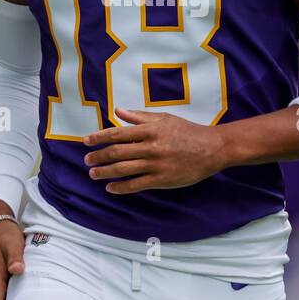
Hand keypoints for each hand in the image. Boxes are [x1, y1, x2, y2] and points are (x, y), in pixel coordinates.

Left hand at [82, 108, 226, 194]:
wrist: (212, 148)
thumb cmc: (187, 131)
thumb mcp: (164, 119)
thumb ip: (140, 116)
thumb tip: (118, 111)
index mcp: (150, 130)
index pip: (117, 133)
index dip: (99, 137)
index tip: (86, 141)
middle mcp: (150, 147)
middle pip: (117, 152)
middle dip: (98, 156)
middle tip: (86, 160)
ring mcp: (155, 165)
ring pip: (123, 169)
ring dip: (105, 172)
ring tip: (93, 173)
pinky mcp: (162, 180)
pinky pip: (136, 185)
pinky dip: (121, 187)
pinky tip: (110, 188)